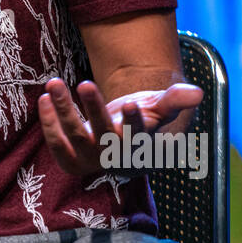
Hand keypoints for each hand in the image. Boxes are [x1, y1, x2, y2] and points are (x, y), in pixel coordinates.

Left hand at [37, 78, 202, 176]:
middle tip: (85, 82)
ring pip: (75, 137)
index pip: (138, 136)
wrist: (121, 145)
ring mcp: (90, 159)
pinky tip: (45, 98)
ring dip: (63, 110)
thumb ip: (176, 99)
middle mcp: (113, 155)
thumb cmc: (142, 120)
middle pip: (102, 134)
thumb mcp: (160, 108)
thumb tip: (197, 92)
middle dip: (93, 109)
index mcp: (138, 144)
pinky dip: (48, 123)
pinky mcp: (70, 160)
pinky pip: (56, 144)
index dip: (134, 122)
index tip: (130, 103)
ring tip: (54, 83)